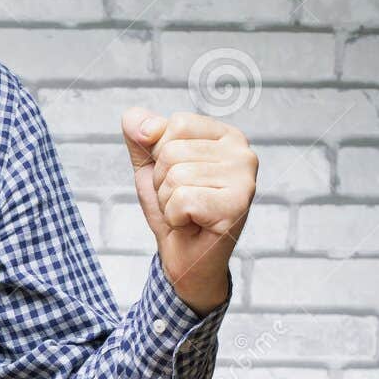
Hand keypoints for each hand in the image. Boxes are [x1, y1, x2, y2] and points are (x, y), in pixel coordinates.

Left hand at [121, 108, 255, 314]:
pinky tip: (193, 225)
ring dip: (169, 202)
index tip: (176, 179)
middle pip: (172, 151)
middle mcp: (243, 152)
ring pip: (175, 176)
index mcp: (225, 136)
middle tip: (181, 202)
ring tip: (187, 214)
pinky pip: (182, 199)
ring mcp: (245, 178)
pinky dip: (175, 217)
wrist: (185, 259)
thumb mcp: (150, 168)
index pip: (175, 124)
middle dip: (162, 183)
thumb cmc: (173, 211)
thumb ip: (141, 138)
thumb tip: (133, 119)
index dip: (159, 156)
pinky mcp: (237, 204)